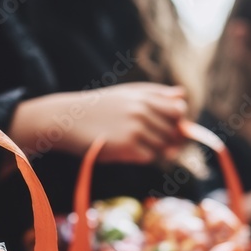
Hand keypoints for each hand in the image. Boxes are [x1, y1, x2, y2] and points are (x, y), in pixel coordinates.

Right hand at [10, 83, 187, 163]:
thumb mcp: (126, 94)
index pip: (179, 109)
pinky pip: (149, 157)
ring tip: (134, 144)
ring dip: (153, 149)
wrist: (69, 119)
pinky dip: (142, 157)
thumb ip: (156, 94)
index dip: (177, 121)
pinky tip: (126, 151)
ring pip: (163, 146)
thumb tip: (182, 95)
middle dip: (167, 139)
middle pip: (174, 131)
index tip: (167, 126)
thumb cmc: (99, 108)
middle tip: (147, 140)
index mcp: (144, 96)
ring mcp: (136, 127)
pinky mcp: (128, 145)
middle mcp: (142, 110)